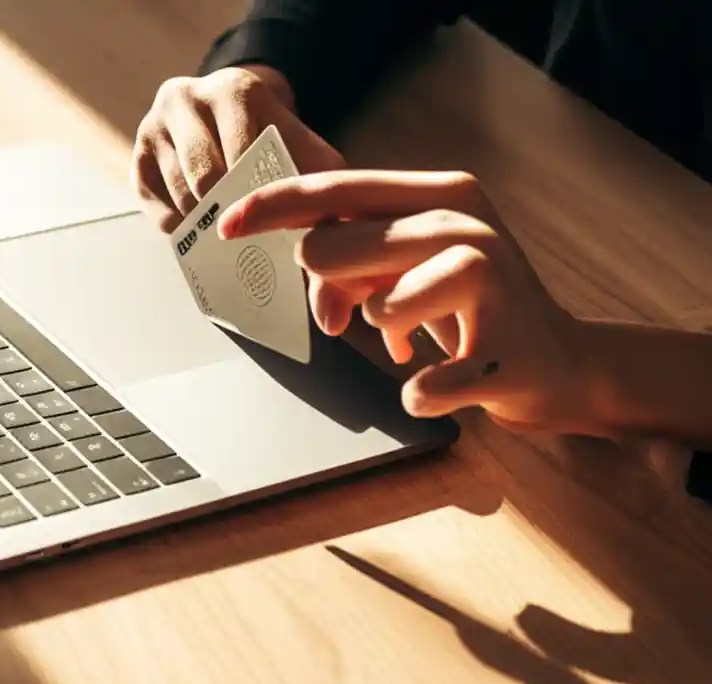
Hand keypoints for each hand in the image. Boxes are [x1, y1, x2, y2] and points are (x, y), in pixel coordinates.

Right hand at [131, 65, 344, 232]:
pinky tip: (199, 232)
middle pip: (204, 174)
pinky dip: (180, 228)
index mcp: (233, 90)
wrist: (227, 110)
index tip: (270, 223)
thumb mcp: (297, 138)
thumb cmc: (267, 134)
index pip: (242, 152)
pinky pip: (156, 208)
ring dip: (205, 223)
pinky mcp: (136, 157)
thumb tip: (319, 221)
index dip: (255, 194)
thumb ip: (314, 170)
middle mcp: (184, 98)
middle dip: (227, 211)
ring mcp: (154, 126)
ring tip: (226, 238)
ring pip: (180, 194)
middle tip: (247, 237)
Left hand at [219, 169, 595, 434]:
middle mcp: (469, 226)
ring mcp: (495, 283)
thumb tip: (311, 283)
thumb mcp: (410, 263)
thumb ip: (353, 255)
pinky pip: (424, 383)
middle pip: (333, 247)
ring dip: (384, 330)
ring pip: (375, 307)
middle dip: (328, 287)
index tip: (224, 227)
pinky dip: (419, 392)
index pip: (336, 188)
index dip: (273, 206)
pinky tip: (433, 385)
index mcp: (443, 194)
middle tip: (356, 313)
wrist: (562, 363)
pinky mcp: (505, 352)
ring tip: (420, 334)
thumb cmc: (468, 306)